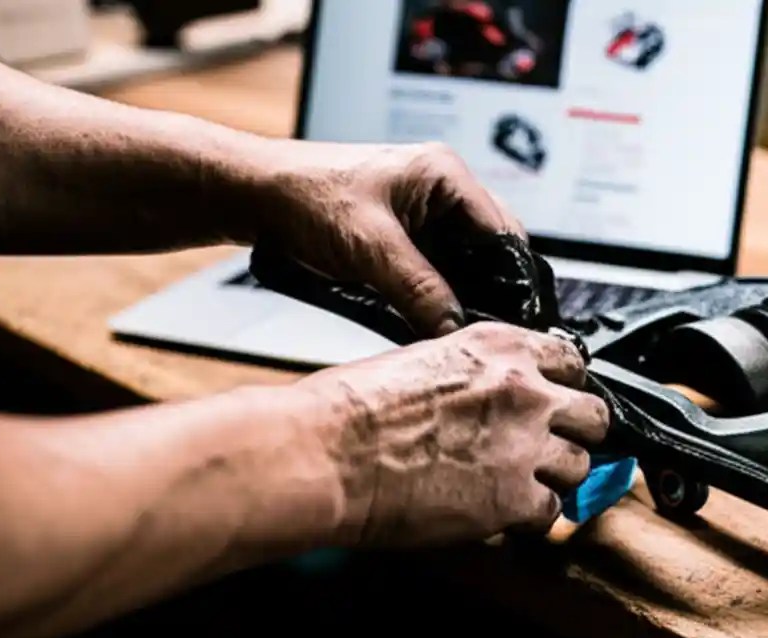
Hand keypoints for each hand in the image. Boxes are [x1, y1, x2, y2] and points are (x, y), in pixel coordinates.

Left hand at [253, 141, 524, 337]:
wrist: (254, 195)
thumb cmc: (305, 196)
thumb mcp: (370, 248)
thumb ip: (419, 290)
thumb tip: (455, 329)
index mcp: (445, 175)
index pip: (503, 232)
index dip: (512, 278)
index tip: (512, 319)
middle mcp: (442, 192)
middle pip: (490, 251)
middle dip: (489, 291)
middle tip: (487, 330)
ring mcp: (423, 216)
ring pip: (464, 266)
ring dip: (461, 297)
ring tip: (461, 331)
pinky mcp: (404, 239)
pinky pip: (436, 272)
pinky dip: (436, 298)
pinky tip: (434, 322)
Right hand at [295, 322, 609, 547]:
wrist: (327, 453)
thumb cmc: (354, 408)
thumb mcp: (424, 360)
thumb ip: (475, 374)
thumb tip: (489, 393)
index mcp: (501, 347)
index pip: (572, 362)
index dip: (563, 389)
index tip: (553, 405)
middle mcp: (525, 390)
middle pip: (593, 416)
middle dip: (573, 436)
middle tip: (546, 451)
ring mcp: (526, 444)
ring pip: (579, 468)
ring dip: (552, 480)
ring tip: (515, 487)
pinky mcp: (514, 498)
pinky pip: (550, 514)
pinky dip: (528, 519)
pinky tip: (498, 515)